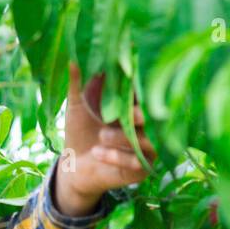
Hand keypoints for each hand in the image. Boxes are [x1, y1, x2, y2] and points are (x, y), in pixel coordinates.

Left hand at [56, 64, 156, 216]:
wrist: (73, 166)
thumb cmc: (80, 132)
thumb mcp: (77, 106)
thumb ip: (78, 84)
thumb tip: (74, 58)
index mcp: (134, 106)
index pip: (147, 93)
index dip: (142, 87)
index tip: (131, 80)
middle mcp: (146, 126)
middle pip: (156, 117)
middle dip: (141, 114)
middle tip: (128, 113)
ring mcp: (147, 148)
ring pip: (149, 141)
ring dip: (124, 138)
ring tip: (101, 136)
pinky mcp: (141, 169)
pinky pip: (137, 162)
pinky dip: (116, 157)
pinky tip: (98, 152)